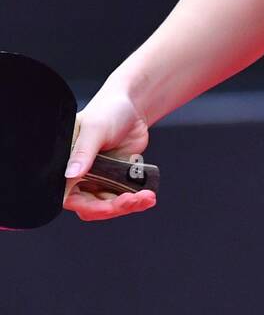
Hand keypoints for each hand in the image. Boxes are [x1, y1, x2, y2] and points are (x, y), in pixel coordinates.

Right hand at [63, 82, 156, 221]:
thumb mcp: (95, 129)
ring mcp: (97, 181)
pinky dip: (135, 200)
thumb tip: (71, 174)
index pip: (68, 197)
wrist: (133, 108)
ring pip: (109, 205)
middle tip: (134, 200)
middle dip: (114, 207)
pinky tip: (148, 195)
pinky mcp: (115, 181)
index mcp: (65, 165)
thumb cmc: (107, 111)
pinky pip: (122, 199)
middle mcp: (79, 177)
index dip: (88, 206)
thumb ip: (84, 152)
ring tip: (148, 197)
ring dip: (128, 205)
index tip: (110, 206)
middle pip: (91, 207)